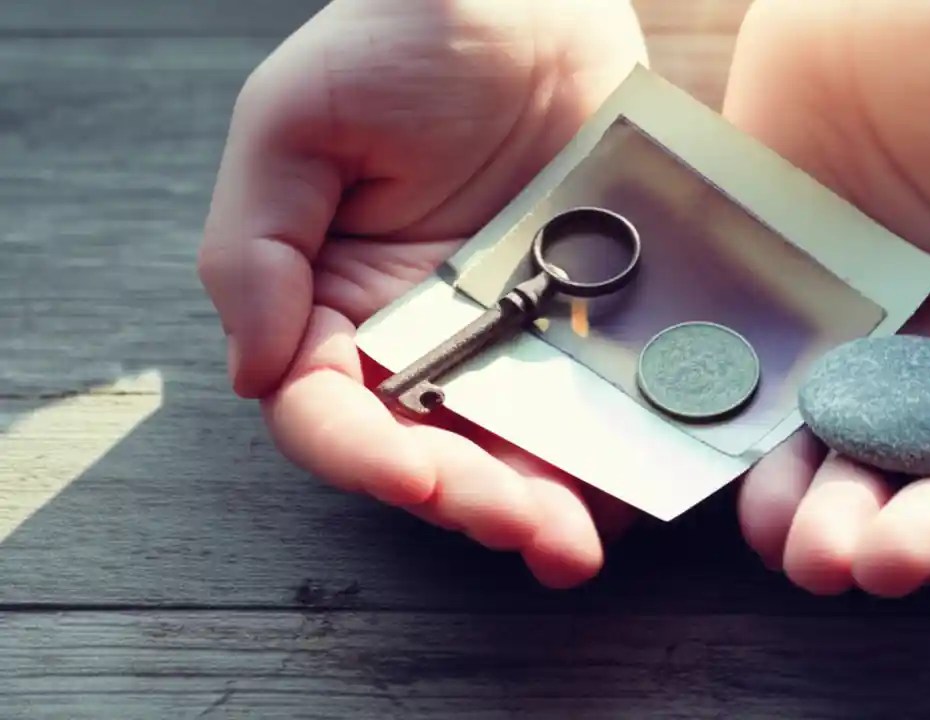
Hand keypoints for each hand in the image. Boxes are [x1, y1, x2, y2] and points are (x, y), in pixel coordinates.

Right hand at [197, 0, 647, 587]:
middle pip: (436, 453)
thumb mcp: (293, 123)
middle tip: (533, 536)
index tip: (417, 479)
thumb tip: (253, 371)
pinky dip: (618, 452)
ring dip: (551, 506)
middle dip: (477, 504)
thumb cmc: (398, 40)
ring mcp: (512, 335)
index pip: (331, 416)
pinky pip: (601, 403)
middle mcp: (422, 338)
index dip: (367, 460)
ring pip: (522, 448)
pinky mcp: (588, 319)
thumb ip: (253, 249)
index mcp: (337, 305)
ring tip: (582, 545)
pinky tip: (642, 485)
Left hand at [725, 0, 929, 596]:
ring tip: (810, 556)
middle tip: (876, 562)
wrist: (859, 4)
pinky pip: (778, 419)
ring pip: (858, 470)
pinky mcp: (791, 333)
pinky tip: (755, 507)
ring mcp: (868, 354)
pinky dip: (767, 472)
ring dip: (837, 525)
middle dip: (917, 535)